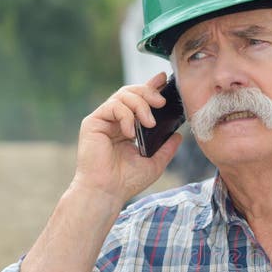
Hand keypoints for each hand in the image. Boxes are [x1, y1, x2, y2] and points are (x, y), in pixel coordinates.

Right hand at [72, 72, 182, 206]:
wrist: (107, 192)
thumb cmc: (127, 181)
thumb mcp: (154, 163)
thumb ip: (167, 148)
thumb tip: (179, 135)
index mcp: (129, 127)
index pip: (140, 100)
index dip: (151, 87)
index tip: (164, 79)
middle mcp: (115, 121)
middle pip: (131, 92)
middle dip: (148, 92)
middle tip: (161, 102)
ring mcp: (104, 120)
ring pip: (123, 95)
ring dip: (140, 105)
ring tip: (149, 123)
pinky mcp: (93, 122)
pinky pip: (112, 106)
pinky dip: (125, 115)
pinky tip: (130, 132)